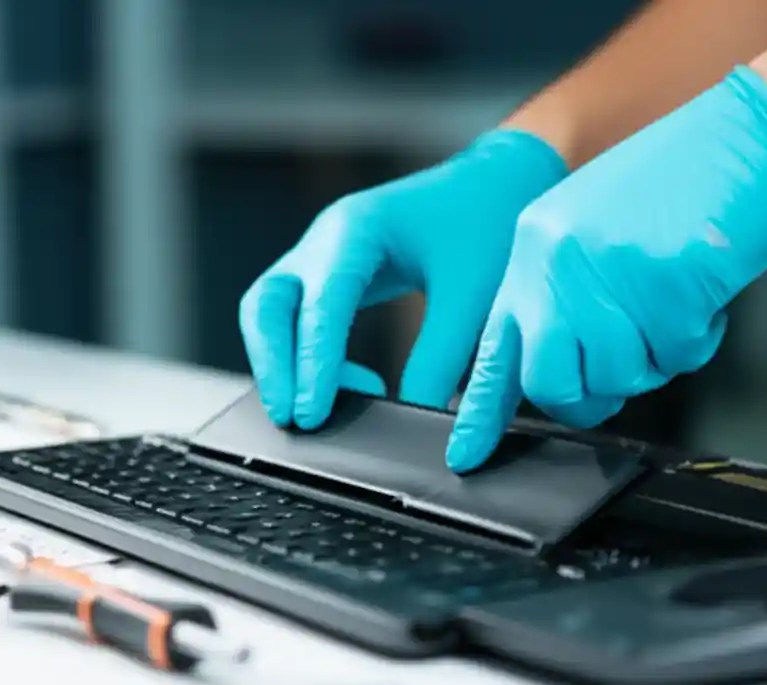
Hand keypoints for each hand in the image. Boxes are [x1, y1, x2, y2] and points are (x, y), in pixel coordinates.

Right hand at [239, 129, 567, 427]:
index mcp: (358, 229)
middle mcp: (326, 238)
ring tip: (312, 413)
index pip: (320, 305)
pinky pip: (293, 317)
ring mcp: (321, 254)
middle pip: (267, 304)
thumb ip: (440, 359)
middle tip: (294, 419)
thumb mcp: (473, 295)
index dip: (313, 364)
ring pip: (269, 312)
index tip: (313, 414)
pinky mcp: (328, 273)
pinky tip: (339, 384)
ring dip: (279, 363)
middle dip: (274, 365)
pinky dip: (301, 354)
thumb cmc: (489, 222)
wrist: (499, 182)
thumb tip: (418, 418)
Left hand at [447, 66, 766, 472]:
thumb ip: (562, 295)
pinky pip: (676, 356)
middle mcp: (555, 261)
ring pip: (616, 377)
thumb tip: (554, 373)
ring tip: (671, 309)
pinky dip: (698, 339)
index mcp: (531, 249)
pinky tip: (701, 293)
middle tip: (622, 372)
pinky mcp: (659, 282)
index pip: (496, 347)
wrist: (746, 134)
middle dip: (588, 397)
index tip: (466, 454)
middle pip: (550, 382)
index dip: (481, 410)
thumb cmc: (677, 183)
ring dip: (653, 361)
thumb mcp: (592, 231)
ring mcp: (604, 271)